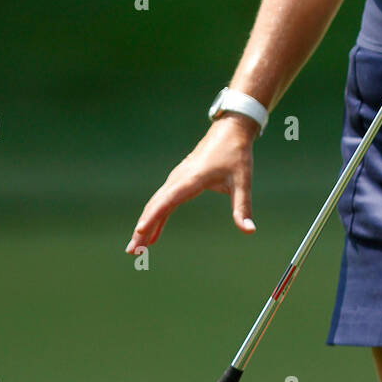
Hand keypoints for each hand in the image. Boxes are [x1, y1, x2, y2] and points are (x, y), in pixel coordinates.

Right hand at [125, 114, 259, 252]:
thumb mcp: (243, 181)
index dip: (153, 218)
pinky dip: (155, 217)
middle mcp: (179, 179)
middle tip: (132, 251)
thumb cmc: (236, 154)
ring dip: (145, 224)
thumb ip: (243, 207)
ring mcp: (176, 179)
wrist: (230, 130)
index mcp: (191, 179)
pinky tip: (152, 235)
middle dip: (142, 229)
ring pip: (155, 204)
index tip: (139, 231)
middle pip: (155, 206)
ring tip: (136, 247)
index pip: (167, 201)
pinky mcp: (179, 180)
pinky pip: (163, 201)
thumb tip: (249, 230)